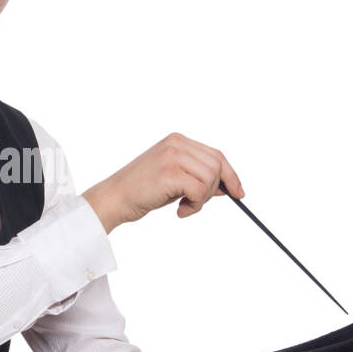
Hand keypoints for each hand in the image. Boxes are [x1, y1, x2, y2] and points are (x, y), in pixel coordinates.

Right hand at [80, 132, 243, 233]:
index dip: (230, 174)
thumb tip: (228, 187)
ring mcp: (173, 156)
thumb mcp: (174, 178)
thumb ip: (197, 175)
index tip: (239, 192)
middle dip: (215, 189)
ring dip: (202, 200)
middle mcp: (177, 143)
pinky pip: (200, 191)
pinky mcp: (170, 172)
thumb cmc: (142, 192)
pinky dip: (195, 206)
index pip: (215, 154)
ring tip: (184, 206)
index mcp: (178, 140)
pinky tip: (179, 211)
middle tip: (196, 203)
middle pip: (217, 165)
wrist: (114, 199)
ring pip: (211, 179)